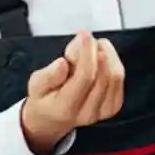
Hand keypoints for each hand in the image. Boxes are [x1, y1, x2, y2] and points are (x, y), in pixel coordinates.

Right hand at [20, 31, 125, 154]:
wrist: (52, 119)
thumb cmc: (44, 99)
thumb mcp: (35, 86)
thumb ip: (48, 75)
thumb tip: (63, 64)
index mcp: (65, 108)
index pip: (85, 77)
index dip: (87, 52)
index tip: (84, 36)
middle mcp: (87, 112)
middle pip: (103, 75)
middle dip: (96, 50)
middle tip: (84, 41)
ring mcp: (102, 111)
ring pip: (115, 76)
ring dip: (107, 54)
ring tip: (91, 48)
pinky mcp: (113, 106)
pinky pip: (119, 79)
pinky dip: (112, 62)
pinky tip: (99, 57)